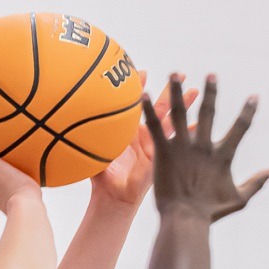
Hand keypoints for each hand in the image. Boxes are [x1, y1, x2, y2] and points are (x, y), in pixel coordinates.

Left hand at [90, 73, 194, 206]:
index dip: (139, 87)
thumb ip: (85, 139)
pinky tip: (198, 124)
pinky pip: (176, 143)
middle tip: (179, 74)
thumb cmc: (101, 176)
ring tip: (195, 91)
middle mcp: (144, 135)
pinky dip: (187, 134)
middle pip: (160, 107)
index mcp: (128, 130)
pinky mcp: (162, 157)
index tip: (143, 71)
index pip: (136, 103)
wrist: (113, 197)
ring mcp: (156, 145)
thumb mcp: (93, 152)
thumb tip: (70, 121)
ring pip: (171, 121)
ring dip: (183, 107)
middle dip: (169, 90)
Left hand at [141, 74, 268, 222]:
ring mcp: (183, 148)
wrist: (185, 220)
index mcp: (223, 156)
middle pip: (208, 112)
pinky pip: (155, 127)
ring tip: (174, 73)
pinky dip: (149, 110)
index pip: (240, 128)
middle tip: (211, 75)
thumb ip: (258, 182)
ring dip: (176, 91)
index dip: (248, 112)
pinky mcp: (163, 152)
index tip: (254, 97)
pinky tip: (144, 95)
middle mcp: (204, 147)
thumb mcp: (240, 198)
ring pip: (179, 113)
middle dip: (210, 92)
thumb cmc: (212, 213)